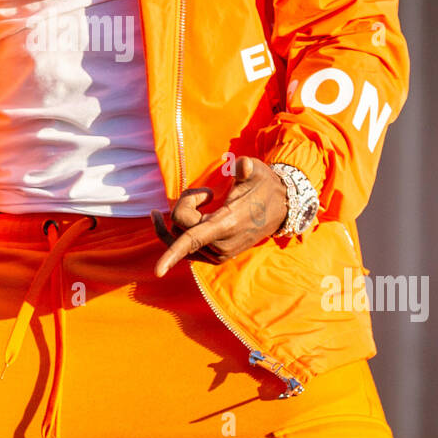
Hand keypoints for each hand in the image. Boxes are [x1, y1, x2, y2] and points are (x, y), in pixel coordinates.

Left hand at [153, 156, 287, 276]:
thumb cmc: (264, 186)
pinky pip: (183, 249)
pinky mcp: (213, 256)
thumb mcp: (257, 172)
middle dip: (186, 203)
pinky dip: (170, 236)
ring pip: (178, 236)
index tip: (156, 271)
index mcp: (227, 224)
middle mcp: (220, 244)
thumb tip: (241, 166)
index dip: (172, 253)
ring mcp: (217, 253)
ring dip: (183, 214)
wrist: (280, 208)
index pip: (193, 238)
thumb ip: (246, 169)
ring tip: (203, 198)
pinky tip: (158, 218)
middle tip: (207, 192)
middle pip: (180, 225)